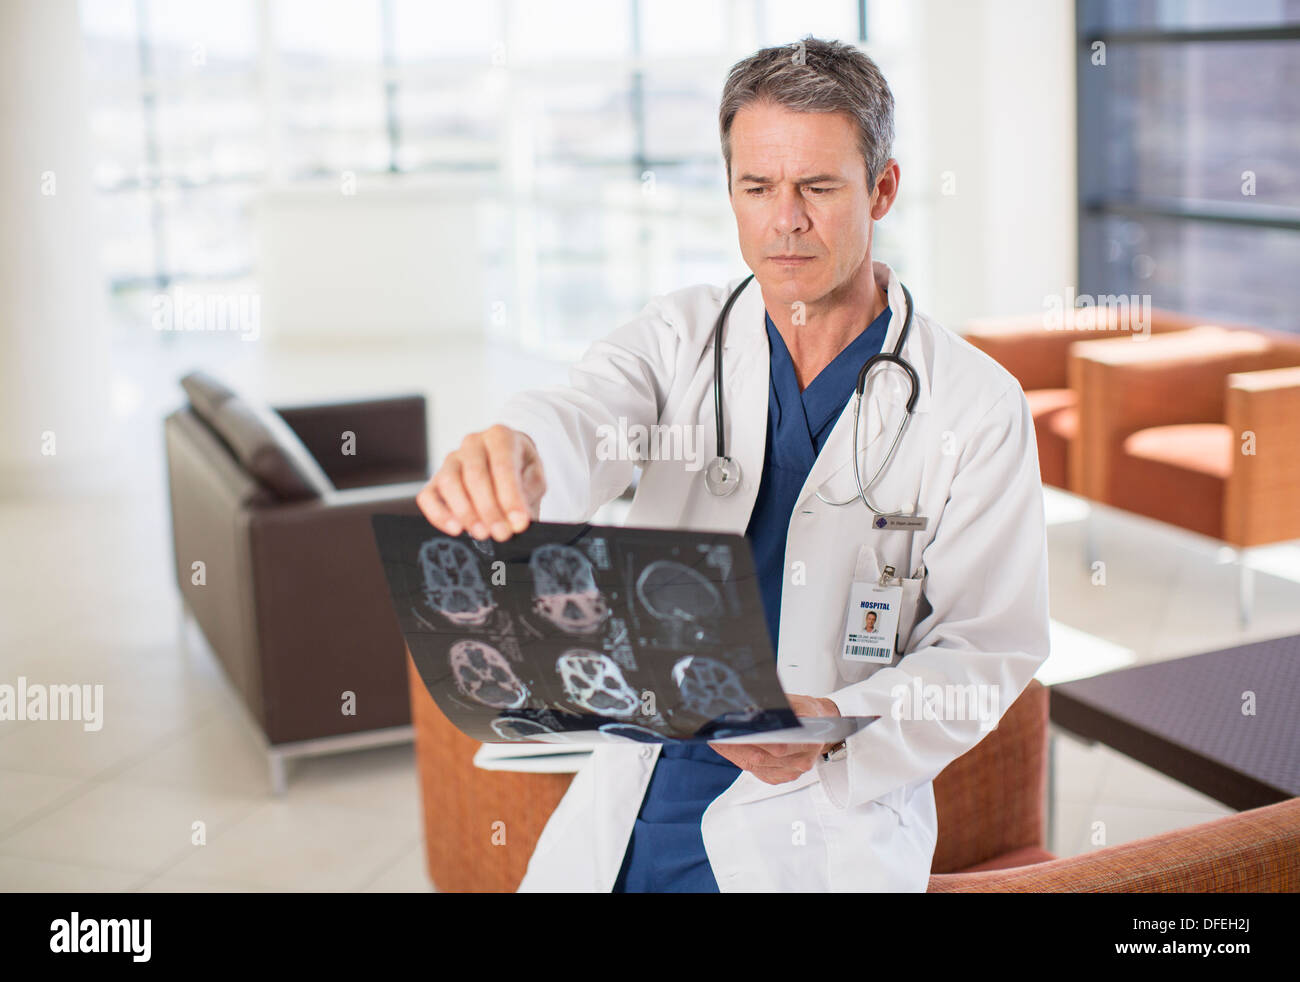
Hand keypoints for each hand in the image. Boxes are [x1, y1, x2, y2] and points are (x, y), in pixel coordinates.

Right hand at [417, 425, 545, 540]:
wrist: (508, 465)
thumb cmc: (522, 471)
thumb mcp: (535, 477)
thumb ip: (529, 492)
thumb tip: (518, 517)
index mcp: (500, 436)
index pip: (503, 465)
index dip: (511, 496)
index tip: (519, 522)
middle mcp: (472, 443)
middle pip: (475, 475)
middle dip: (489, 509)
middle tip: (502, 533)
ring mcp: (451, 460)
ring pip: (450, 483)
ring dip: (466, 512)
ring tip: (482, 534)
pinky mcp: (435, 480)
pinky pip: (427, 496)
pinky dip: (438, 514)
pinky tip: (456, 529)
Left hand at [709, 694, 841, 785]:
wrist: (823, 727)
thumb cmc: (808, 713)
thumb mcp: (798, 702)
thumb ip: (779, 706)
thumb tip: (754, 709)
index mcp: (809, 742)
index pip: (778, 746)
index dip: (753, 740)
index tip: (734, 732)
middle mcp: (800, 760)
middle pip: (762, 757)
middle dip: (737, 745)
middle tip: (717, 733)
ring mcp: (791, 771)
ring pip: (755, 765)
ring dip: (735, 752)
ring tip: (717, 738)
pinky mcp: (780, 776)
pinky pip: (756, 772)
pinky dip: (741, 759)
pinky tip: (729, 748)